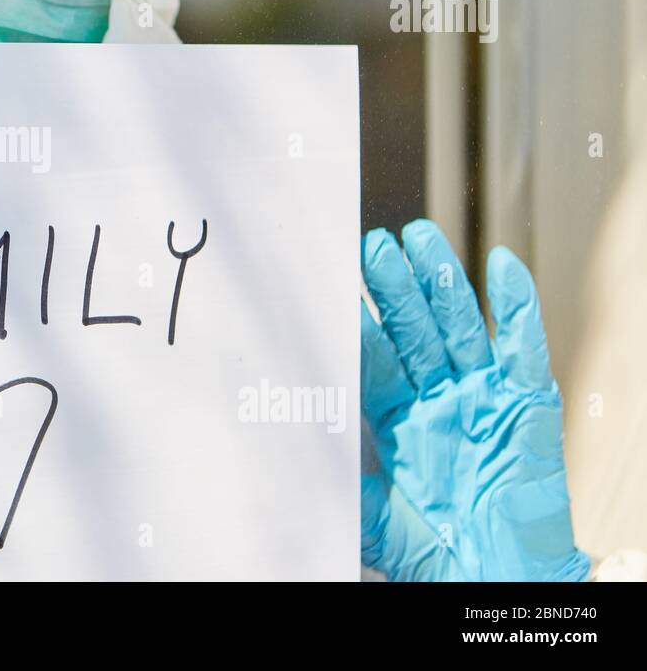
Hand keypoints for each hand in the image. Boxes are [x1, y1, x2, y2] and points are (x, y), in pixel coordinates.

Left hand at [359, 219, 588, 580]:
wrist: (498, 578)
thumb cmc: (440, 550)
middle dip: (392, 289)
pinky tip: (498, 266)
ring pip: (459, 327)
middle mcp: (439, 397)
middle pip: (413, 331)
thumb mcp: (379, 521)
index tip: (331, 284)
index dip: (356, 325)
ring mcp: (483, 395)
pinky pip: (522, 348)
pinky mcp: (527, 403)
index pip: (374, 358)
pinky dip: (514, 307)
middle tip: (370, 245)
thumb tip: (290, 468)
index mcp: (400, 418)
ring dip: (441, 282)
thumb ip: (344, 490)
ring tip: (418, 238)